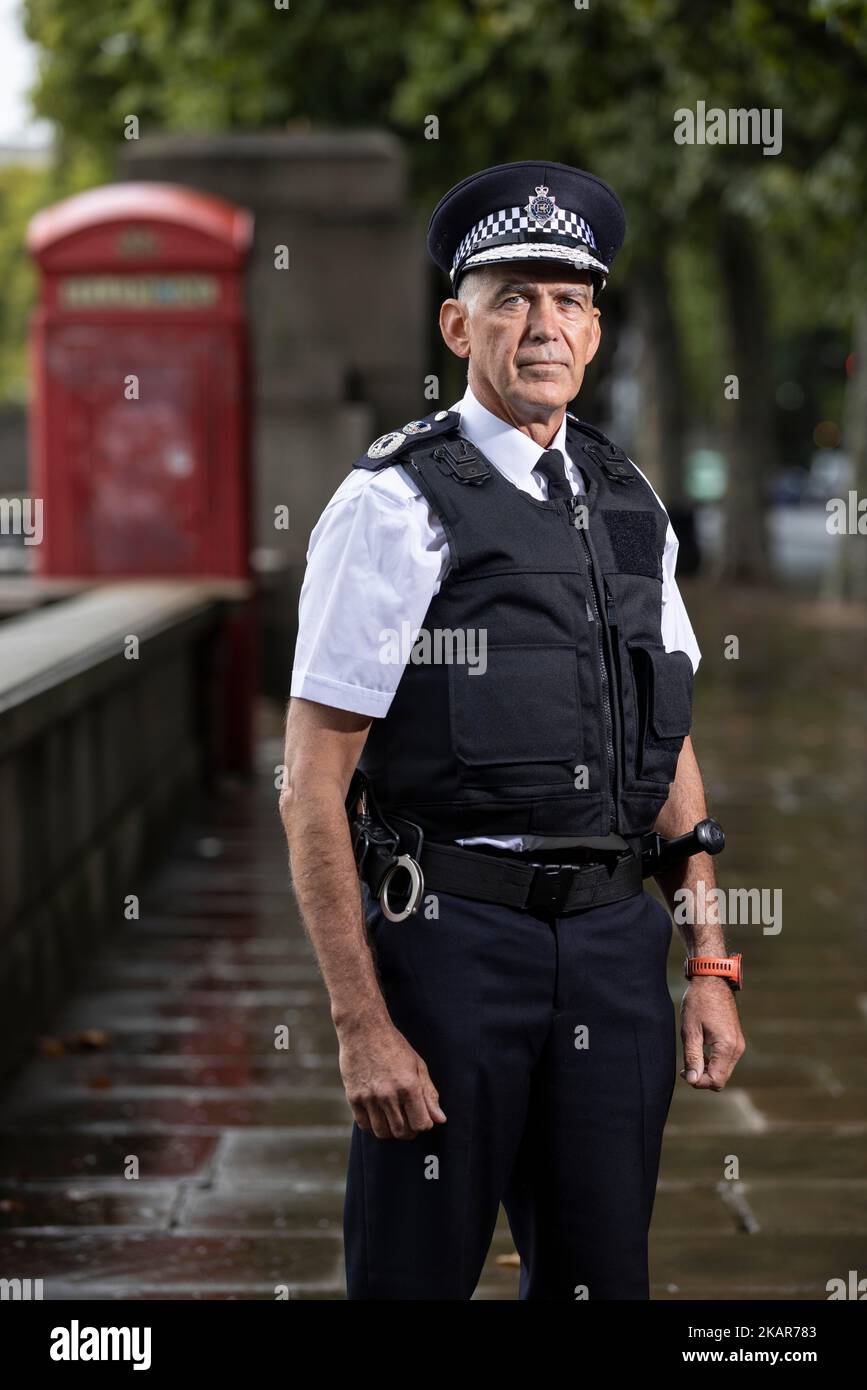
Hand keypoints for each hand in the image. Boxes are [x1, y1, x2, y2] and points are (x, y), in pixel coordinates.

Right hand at [337, 1013, 446, 1138]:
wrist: (364, 1029)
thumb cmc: (394, 1045)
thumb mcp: (418, 1066)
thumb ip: (429, 1094)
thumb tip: (440, 1120)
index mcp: (409, 1087)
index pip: (421, 1125)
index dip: (424, 1124)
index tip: (421, 1116)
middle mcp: (389, 1095)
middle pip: (402, 1132)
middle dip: (409, 1131)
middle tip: (408, 1120)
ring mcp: (369, 1098)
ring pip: (382, 1132)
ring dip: (391, 1130)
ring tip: (393, 1118)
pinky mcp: (353, 1097)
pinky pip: (364, 1125)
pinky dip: (372, 1124)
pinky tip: (378, 1113)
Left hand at [679, 978, 744, 1089]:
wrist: (712, 980)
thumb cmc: (699, 1002)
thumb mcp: (690, 1030)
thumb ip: (692, 1057)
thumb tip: (693, 1080)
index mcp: (727, 1047)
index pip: (715, 1081)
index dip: (698, 1082)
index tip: (683, 1072)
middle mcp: (737, 1048)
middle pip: (721, 1079)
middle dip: (702, 1077)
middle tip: (685, 1066)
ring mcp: (738, 1044)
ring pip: (723, 1071)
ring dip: (707, 1069)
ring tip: (691, 1055)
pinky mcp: (736, 1040)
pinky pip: (725, 1061)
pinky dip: (713, 1062)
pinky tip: (700, 1050)